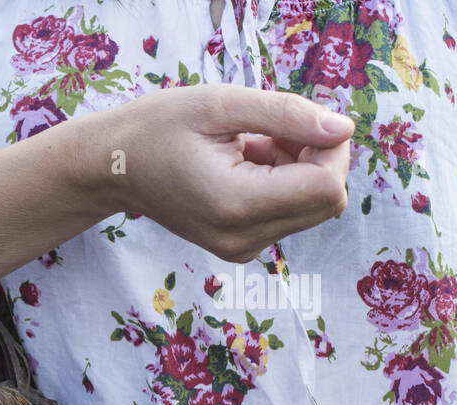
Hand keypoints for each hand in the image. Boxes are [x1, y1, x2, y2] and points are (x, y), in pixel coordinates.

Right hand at [101, 84, 353, 262]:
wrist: (112, 168)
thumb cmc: (157, 128)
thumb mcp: (221, 104)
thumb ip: (288, 114)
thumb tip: (344, 129)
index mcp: (235, 205)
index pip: (328, 187)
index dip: (330, 148)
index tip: (297, 122)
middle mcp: (241, 237)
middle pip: (328, 202)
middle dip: (317, 158)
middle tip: (272, 131)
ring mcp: (239, 248)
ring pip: (313, 208)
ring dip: (299, 169)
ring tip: (252, 146)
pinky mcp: (239, 247)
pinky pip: (290, 215)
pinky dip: (283, 184)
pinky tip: (246, 165)